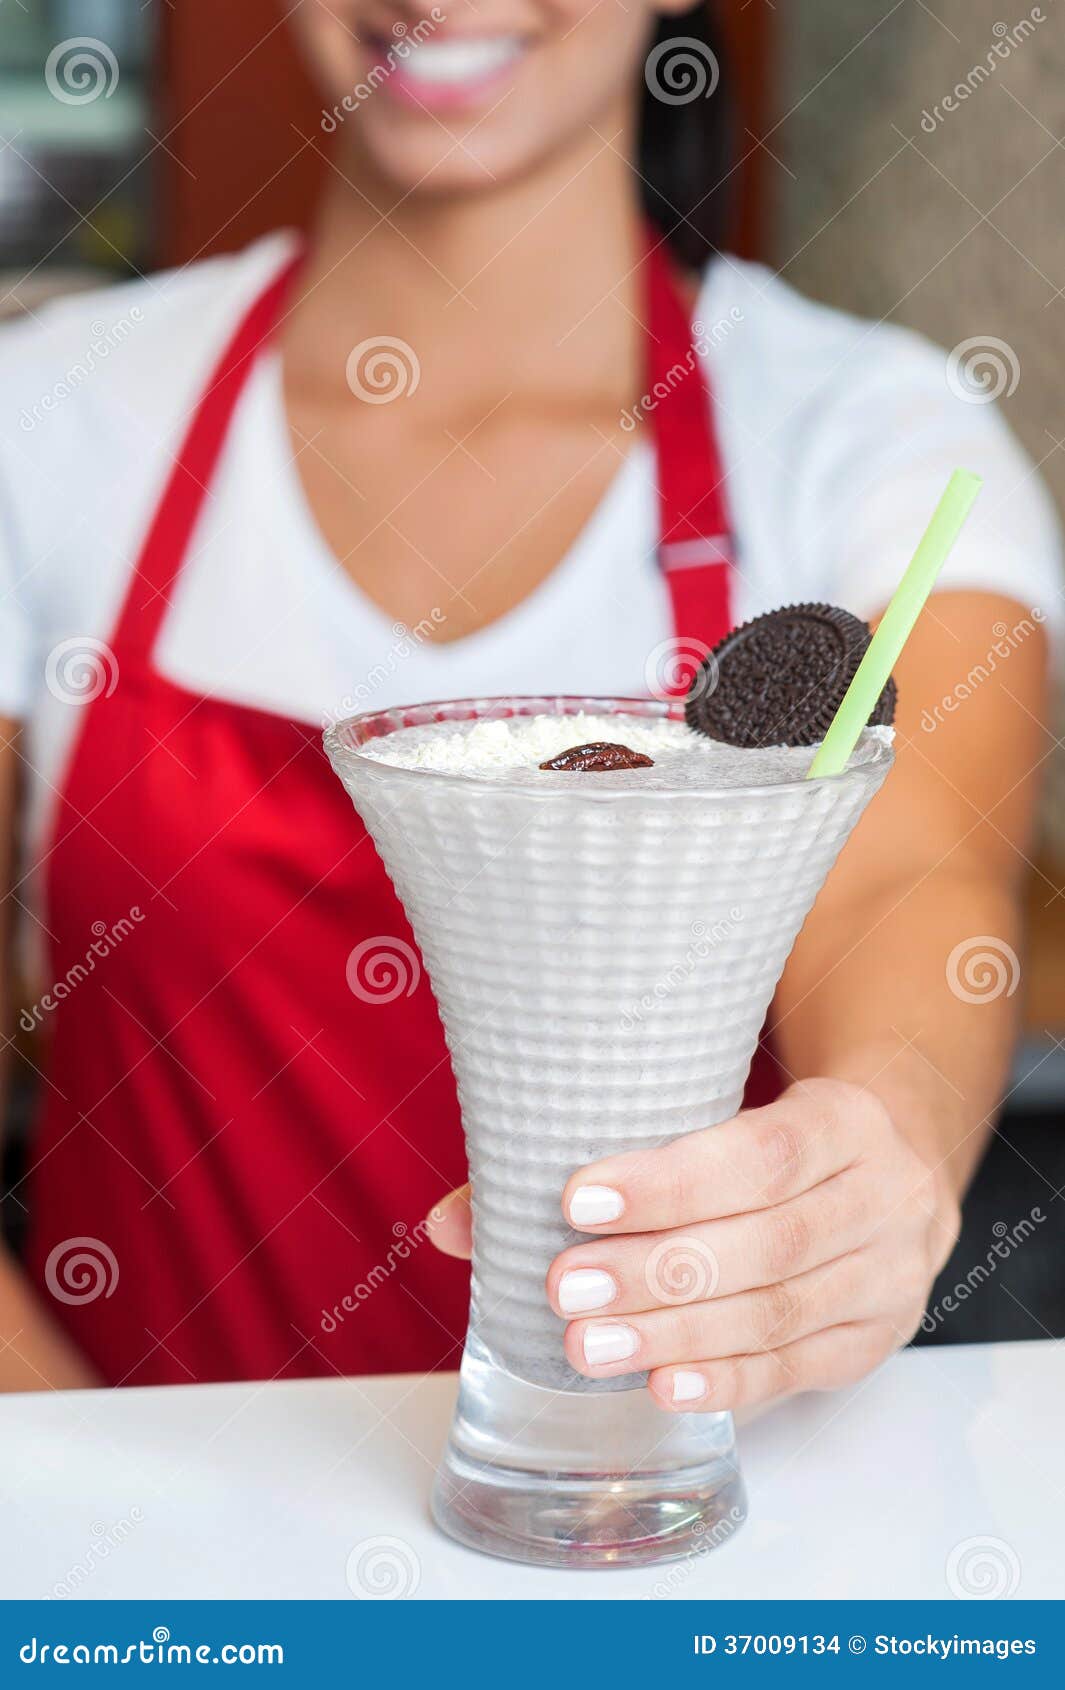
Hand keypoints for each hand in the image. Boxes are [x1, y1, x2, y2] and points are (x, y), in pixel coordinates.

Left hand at [546, 1077, 960, 1411]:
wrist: (893, 1161)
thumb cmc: (772, 1137)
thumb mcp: (717, 1110)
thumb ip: (599, 1159)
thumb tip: (451, 1224)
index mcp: (847, 1119)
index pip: (763, 1153)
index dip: (671, 1182)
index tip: (577, 1200)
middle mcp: (885, 1196)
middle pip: (769, 1241)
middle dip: (657, 1270)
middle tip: (563, 1287)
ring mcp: (890, 1275)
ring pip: (780, 1311)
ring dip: (677, 1333)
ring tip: (589, 1345)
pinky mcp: (875, 1339)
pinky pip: (799, 1368)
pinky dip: (727, 1380)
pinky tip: (663, 1386)